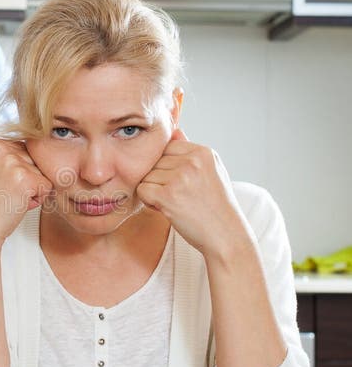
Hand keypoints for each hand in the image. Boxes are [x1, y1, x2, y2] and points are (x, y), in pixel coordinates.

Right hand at [0, 126, 52, 245]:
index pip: (20, 147)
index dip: (16, 168)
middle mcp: (0, 148)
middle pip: (33, 158)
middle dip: (26, 177)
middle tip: (5, 191)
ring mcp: (13, 163)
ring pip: (41, 171)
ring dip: (33, 187)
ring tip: (12, 197)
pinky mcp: (26, 179)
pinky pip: (47, 186)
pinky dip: (39, 199)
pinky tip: (19, 203)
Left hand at [136, 129, 244, 256]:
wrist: (226, 236)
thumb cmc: (216, 206)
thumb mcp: (211, 171)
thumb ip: (190, 150)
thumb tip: (174, 130)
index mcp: (203, 152)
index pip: (167, 147)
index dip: (167, 167)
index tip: (181, 183)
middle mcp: (193, 160)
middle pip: (154, 162)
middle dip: (159, 180)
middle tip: (179, 197)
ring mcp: (181, 177)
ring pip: (146, 176)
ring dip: (154, 192)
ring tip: (176, 204)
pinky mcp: (169, 195)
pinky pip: (142, 190)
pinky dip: (149, 202)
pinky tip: (167, 209)